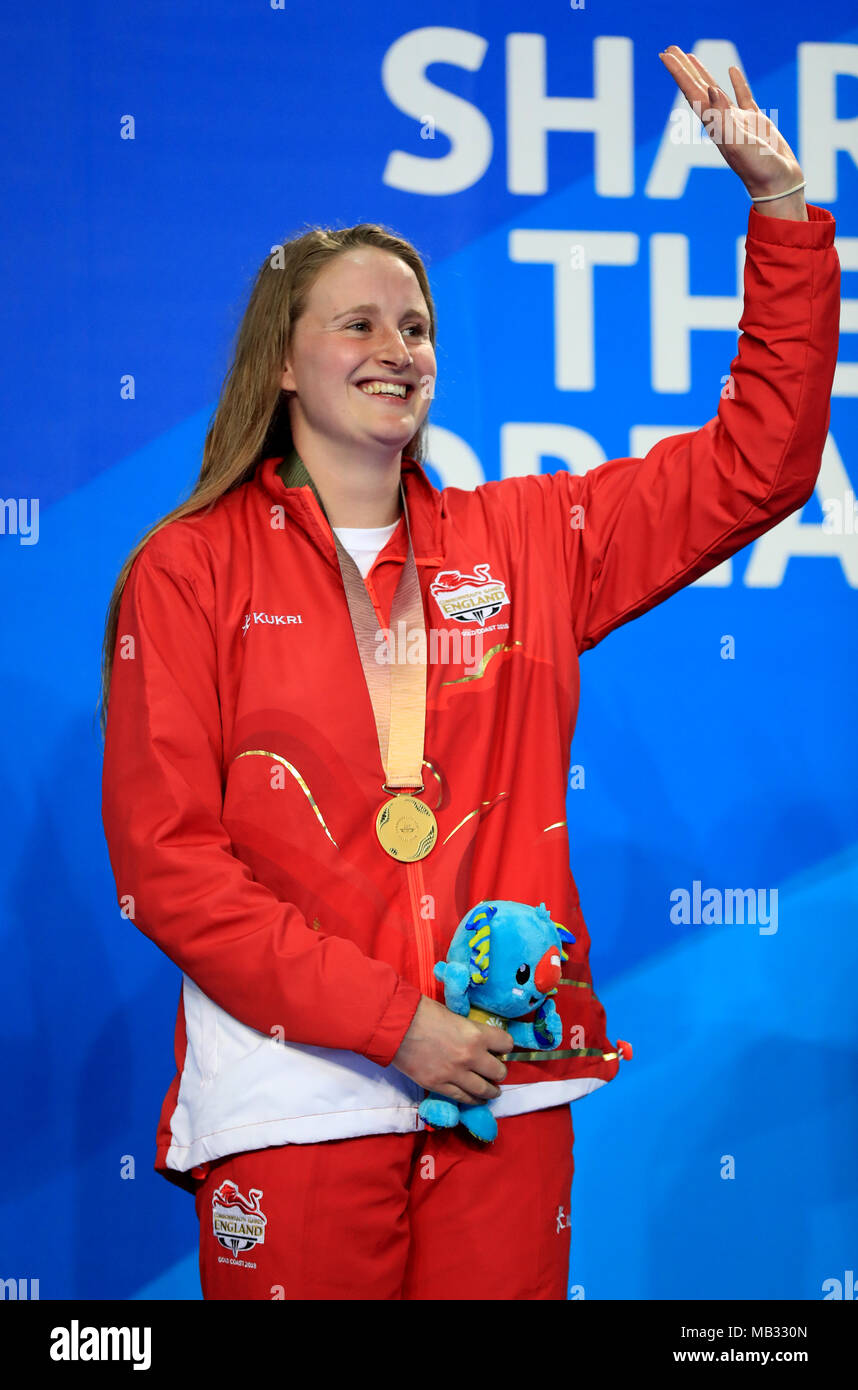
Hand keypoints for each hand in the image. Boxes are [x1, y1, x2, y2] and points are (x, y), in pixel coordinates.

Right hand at [391, 994, 512, 1104]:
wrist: (396, 1025)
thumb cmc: (422, 1012)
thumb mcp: (453, 1014)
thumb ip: (467, 1029)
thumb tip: (475, 1037)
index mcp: (476, 1034)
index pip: (506, 1044)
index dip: (504, 1046)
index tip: (501, 1048)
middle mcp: (471, 1057)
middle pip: (499, 1072)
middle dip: (498, 1071)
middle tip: (494, 1070)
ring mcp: (455, 1074)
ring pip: (484, 1090)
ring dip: (491, 1091)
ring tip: (492, 1091)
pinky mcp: (438, 1086)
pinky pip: (462, 1098)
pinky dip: (472, 1100)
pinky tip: (476, 1099)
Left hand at [658, 46, 806, 217]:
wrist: (777, 185)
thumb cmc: (758, 169)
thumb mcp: (738, 144)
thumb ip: (722, 118)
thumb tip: (710, 90)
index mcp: (714, 125)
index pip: (692, 93)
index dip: (678, 73)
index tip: (665, 55)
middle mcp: (721, 121)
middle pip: (698, 88)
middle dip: (683, 69)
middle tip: (669, 49)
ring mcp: (738, 121)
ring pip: (716, 90)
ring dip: (702, 74)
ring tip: (690, 57)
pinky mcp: (755, 122)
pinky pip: (743, 96)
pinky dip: (737, 82)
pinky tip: (732, 70)